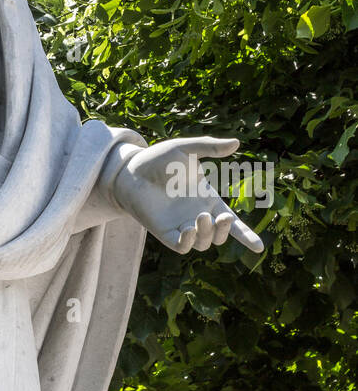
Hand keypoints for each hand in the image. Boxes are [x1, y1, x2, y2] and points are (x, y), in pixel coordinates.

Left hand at [111, 135, 263, 255]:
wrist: (131, 170)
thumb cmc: (159, 159)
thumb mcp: (186, 149)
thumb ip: (210, 147)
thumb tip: (236, 142)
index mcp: (208, 199)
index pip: (232, 222)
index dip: (246, 236)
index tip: (259, 248)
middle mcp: (198, 216)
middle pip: (220, 236)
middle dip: (226, 231)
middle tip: (221, 217)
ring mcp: (182, 226)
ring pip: (203, 243)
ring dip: (207, 234)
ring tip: (201, 217)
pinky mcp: (166, 232)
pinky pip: (182, 246)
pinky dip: (188, 242)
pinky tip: (188, 229)